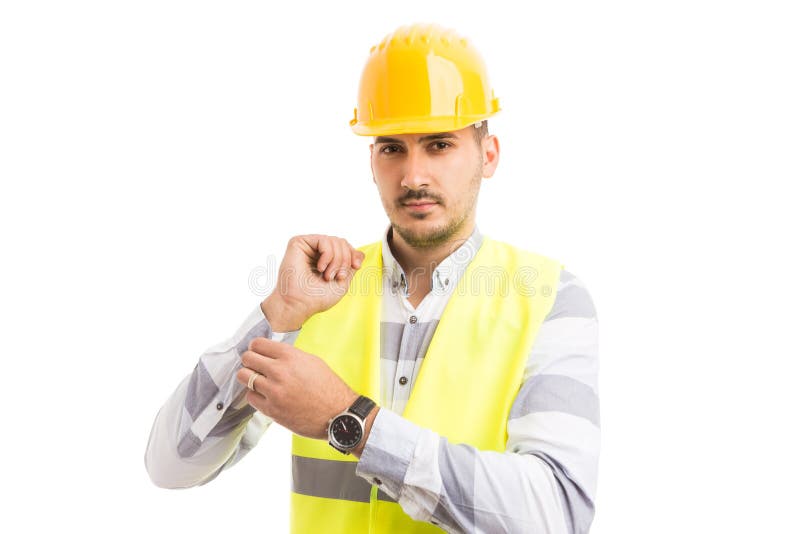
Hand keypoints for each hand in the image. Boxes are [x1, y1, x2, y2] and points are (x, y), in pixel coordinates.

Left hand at [236, 336, 358, 438]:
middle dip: (250, 361)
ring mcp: (273, 391)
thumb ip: (290, 356)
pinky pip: (250, 397)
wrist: (337, 414)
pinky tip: (265, 395)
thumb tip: (273, 354)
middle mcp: (279, 371)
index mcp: (290, 356)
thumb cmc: (329, 388)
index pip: (258, 344)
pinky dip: (255, 395)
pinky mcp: (271, 409)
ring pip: (244, 377)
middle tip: (255, 366)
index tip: (257, 352)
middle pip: (247, 358)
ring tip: (258, 381)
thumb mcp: (313, 361)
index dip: (256, 347)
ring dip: (249, 378)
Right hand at [262, 235, 364, 330]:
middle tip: (338, 276)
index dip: (353, 254)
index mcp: (325, 260)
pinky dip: (328, 254)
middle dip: (345, 259)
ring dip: (337, 260)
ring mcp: (307, 247)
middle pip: (341, 242)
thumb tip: (360, 253)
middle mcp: (316, 252)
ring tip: (328, 275)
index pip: (345, 247)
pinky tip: (320, 267)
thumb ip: (351, 266)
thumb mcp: (342, 282)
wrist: (299, 304)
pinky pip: (323, 240)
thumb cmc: (317, 298)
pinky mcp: (298, 243)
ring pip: (334, 240)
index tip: (357, 266)